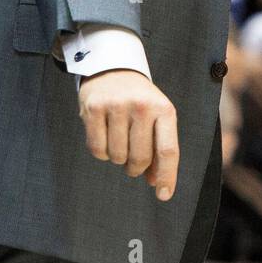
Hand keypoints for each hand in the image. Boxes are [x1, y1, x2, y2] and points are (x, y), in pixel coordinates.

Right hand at [78, 69, 179, 199]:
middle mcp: (141, 106)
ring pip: (117, 157)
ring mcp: (116, 106)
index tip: (163, 195)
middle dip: (136, 167)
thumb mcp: (158, 117)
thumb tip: (156, 183)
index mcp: (164, 109)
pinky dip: (102, 152)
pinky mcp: (93, 108)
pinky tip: (105, 136)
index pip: (168, 150)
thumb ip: (160, 148)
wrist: (113, 67)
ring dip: (118, 158)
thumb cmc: (140, 100)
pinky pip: (97, 150)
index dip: (166, 176)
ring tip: (120, 140)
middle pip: (140, 159)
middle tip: (134, 159)